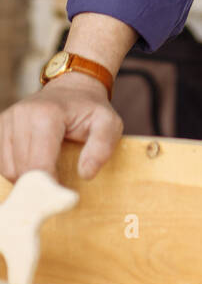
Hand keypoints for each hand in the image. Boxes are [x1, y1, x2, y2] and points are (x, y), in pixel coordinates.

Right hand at [0, 73, 122, 182]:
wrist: (73, 87)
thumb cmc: (91, 109)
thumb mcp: (109, 124)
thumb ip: (103, 147)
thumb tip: (86, 174)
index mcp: (47, 115)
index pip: (39, 165)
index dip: (50, 187)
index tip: (63, 196)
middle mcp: (22, 115)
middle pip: (22, 169)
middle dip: (39, 186)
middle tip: (57, 191)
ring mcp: (9, 119)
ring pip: (9, 169)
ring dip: (27, 180)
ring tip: (49, 174)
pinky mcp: (2, 125)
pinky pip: (3, 162)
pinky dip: (18, 171)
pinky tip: (36, 166)